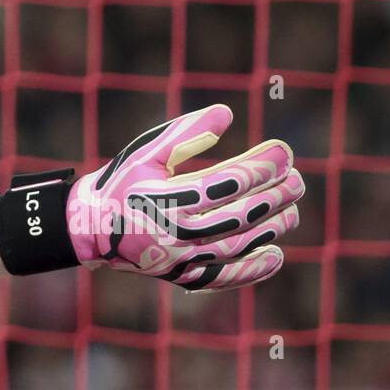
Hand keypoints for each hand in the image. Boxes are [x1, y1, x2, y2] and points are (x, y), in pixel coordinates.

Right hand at [66, 104, 303, 292]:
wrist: (91, 227)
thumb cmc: (122, 182)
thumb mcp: (146, 152)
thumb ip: (185, 134)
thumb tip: (226, 113)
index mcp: (166, 197)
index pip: (227, 182)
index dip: (261, 166)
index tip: (284, 152)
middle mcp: (176, 232)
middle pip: (240, 214)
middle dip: (275, 194)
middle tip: (298, 179)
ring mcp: (180, 259)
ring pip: (238, 244)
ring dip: (272, 228)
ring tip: (293, 209)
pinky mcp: (181, 277)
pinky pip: (224, 276)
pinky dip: (252, 269)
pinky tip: (275, 256)